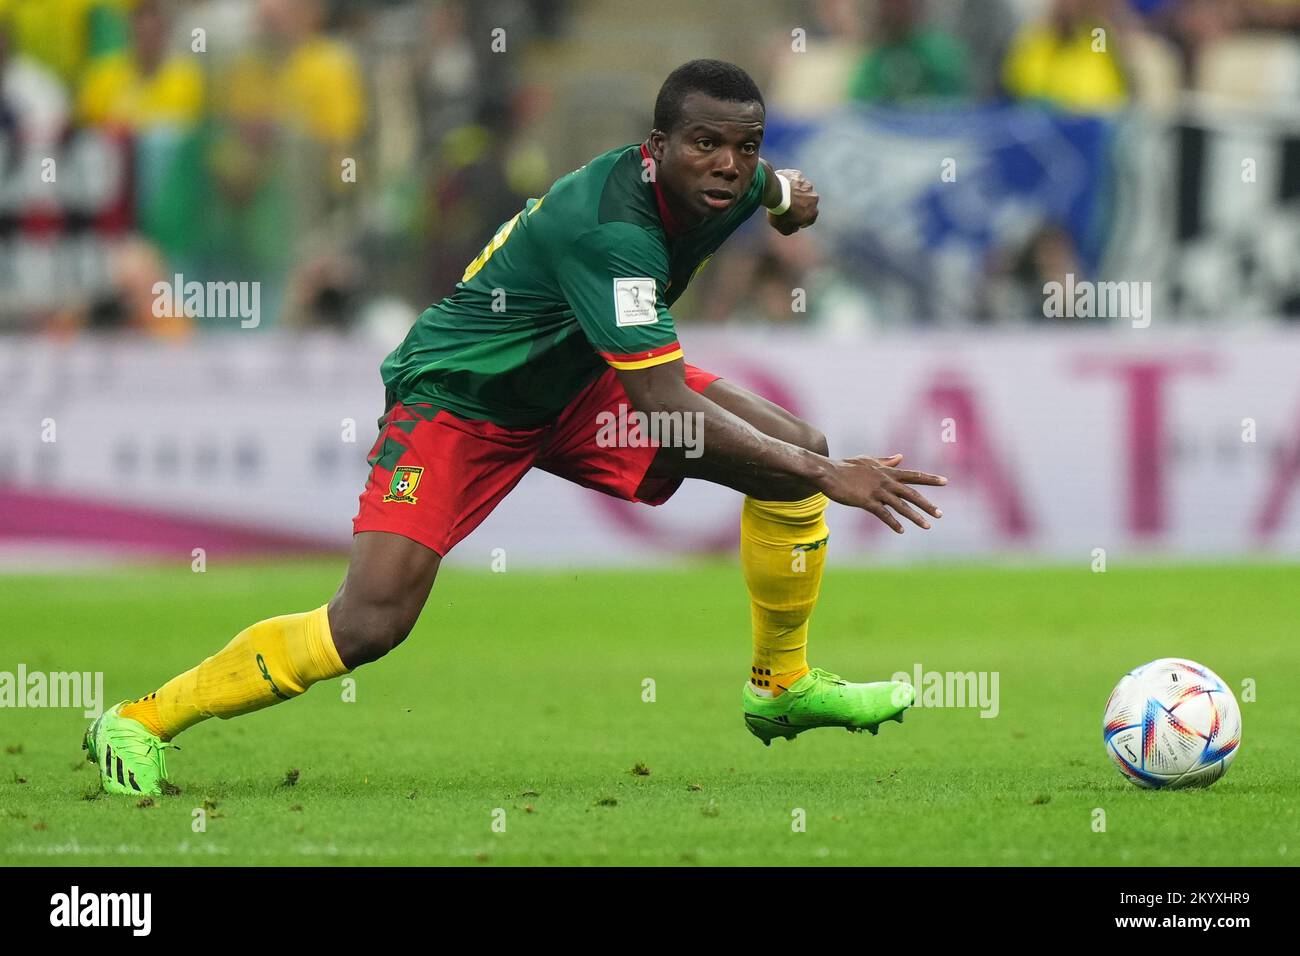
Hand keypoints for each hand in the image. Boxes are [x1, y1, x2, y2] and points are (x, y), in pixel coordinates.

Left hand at [768, 169, 818, 234]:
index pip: (811, 218)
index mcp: (813, 212)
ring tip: (783, 193)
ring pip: (801, 188)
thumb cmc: (780, 213)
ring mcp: (806, 184)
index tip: (796, 220)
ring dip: (795, 191)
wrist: (774, 193)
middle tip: (788, 205)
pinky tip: (780, 184)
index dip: (803, 220)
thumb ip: (792, 229)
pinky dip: (789, 181)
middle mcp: (813, 197)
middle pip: (807, 201)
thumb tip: (795, 228)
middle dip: (800, 203)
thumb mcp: (784, 229)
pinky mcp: (797, 175)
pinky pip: (794, 178)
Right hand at [817, 453, 946, 532]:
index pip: (913, 475)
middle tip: (940, 514)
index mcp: (887, 471)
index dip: (930, 479)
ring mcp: (876, 491)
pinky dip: (893, 523)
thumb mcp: (868, 461)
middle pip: (911, 493)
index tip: (946, 481)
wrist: (827, 471)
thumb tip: (901, 457)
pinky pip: (883, 514)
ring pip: (901, 505)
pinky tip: (901, 530)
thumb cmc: (846, 466)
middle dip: (927, 504)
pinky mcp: (866, 501)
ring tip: (927, 526)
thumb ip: (886, 461)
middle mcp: (885, 481)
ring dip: (915, 517)